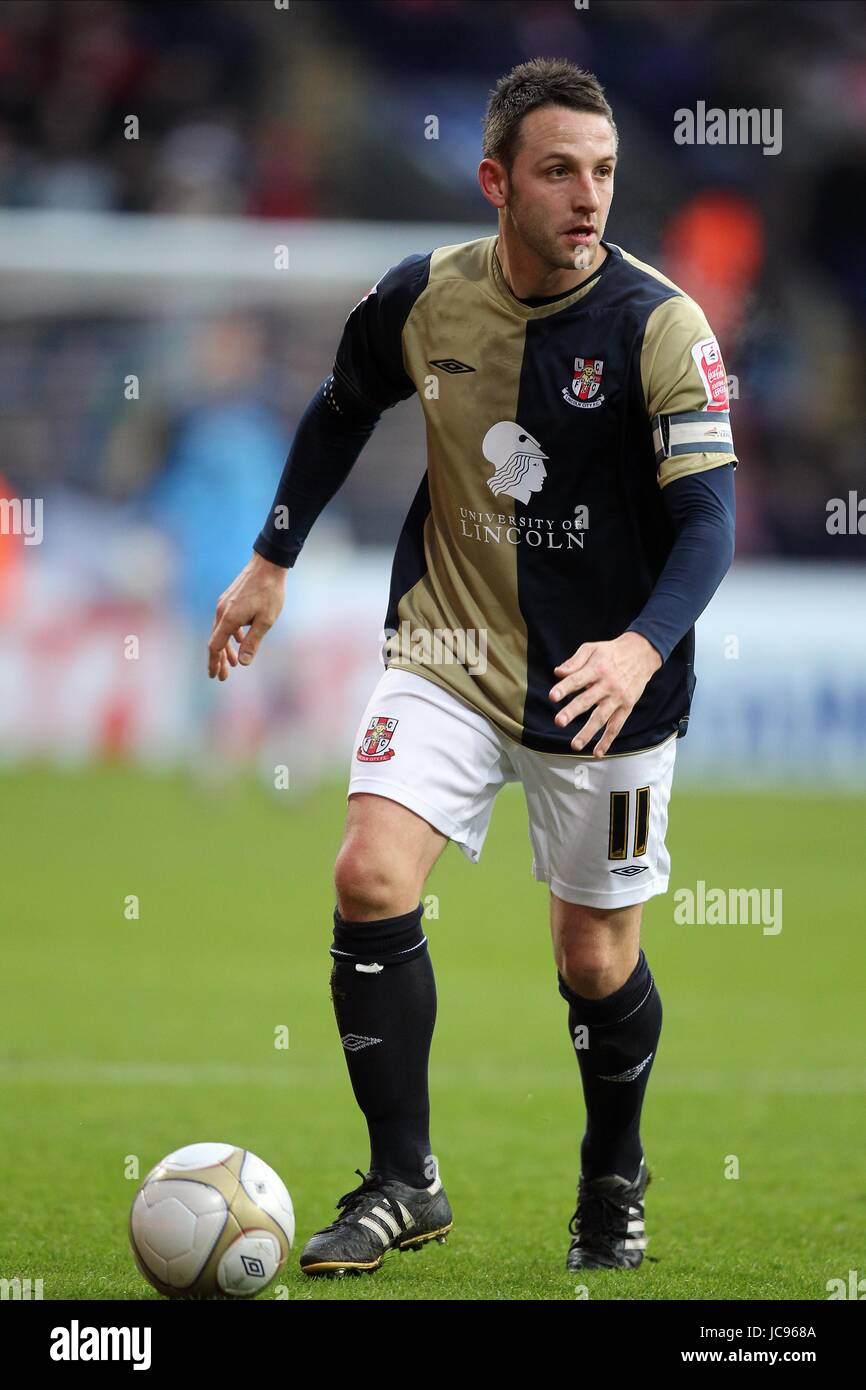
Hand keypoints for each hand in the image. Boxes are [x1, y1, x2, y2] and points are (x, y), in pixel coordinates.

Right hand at [207, 552, 286, 679]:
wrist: (268, 565)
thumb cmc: (269, 593)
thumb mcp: (265, 621)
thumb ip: (252, 642)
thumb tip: (243, 663)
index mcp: (229, 619)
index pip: (215, 646)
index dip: (214, 663)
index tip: (214, 676)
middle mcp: (222, 612)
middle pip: (216, 641)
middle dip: (219, 660)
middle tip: (222, 677)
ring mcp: (224, 604)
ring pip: (221, 631)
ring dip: (226, 648)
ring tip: (233, 663)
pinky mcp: (229, 600)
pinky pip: (226, 622)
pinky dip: (230, 635)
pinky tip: (238, 641)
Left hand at [549, 632, 662, 756]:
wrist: (641, 654)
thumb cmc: (611, 652)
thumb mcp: (592, 649)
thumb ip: (574, 661)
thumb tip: (558, 673)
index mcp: (596, 669)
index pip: (578, 679)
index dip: (565, 688)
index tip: (553, 696)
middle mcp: (607, 685)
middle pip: (588, 700)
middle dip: (573, 711)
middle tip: (559, 721)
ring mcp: (617, 698)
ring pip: (602, 717)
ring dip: (588, 732)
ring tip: (574, 745)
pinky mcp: (626, 707)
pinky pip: (616, 726)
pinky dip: (607, 740)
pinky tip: (597, 753)